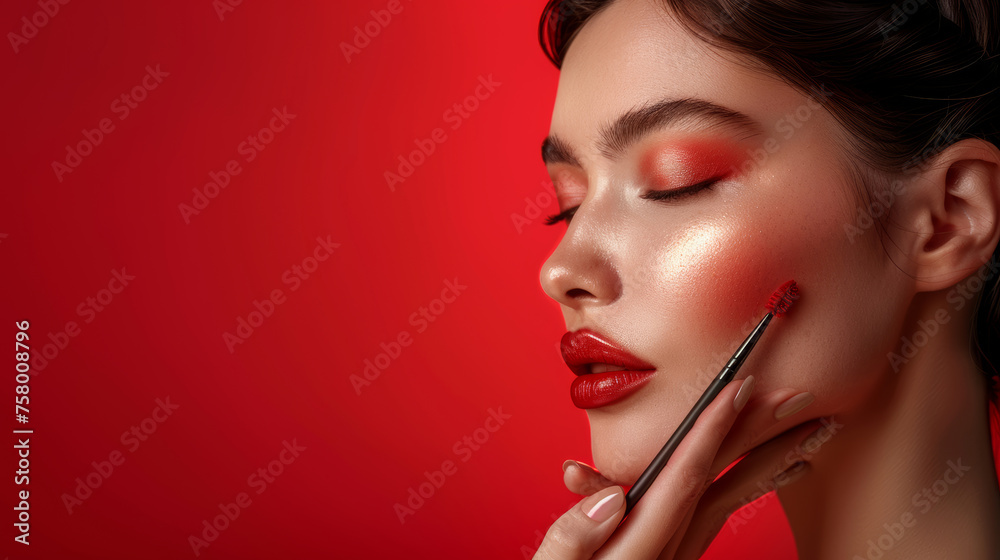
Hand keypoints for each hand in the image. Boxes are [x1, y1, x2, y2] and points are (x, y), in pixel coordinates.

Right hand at [533, 377, 828, 558]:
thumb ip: (574, 537)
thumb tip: (610, 496)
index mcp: (640, 546)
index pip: (684, 477)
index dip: (713, 430)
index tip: (739, 389)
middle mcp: (668, 551)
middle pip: (721, 484)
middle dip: (761, 437)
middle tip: (802, 398)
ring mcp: (677, 556)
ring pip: (729, 501)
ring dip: (769, 461)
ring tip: (808, 433)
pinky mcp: (674, 556)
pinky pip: (720, 516)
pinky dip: (750, 487)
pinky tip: (772, 472)